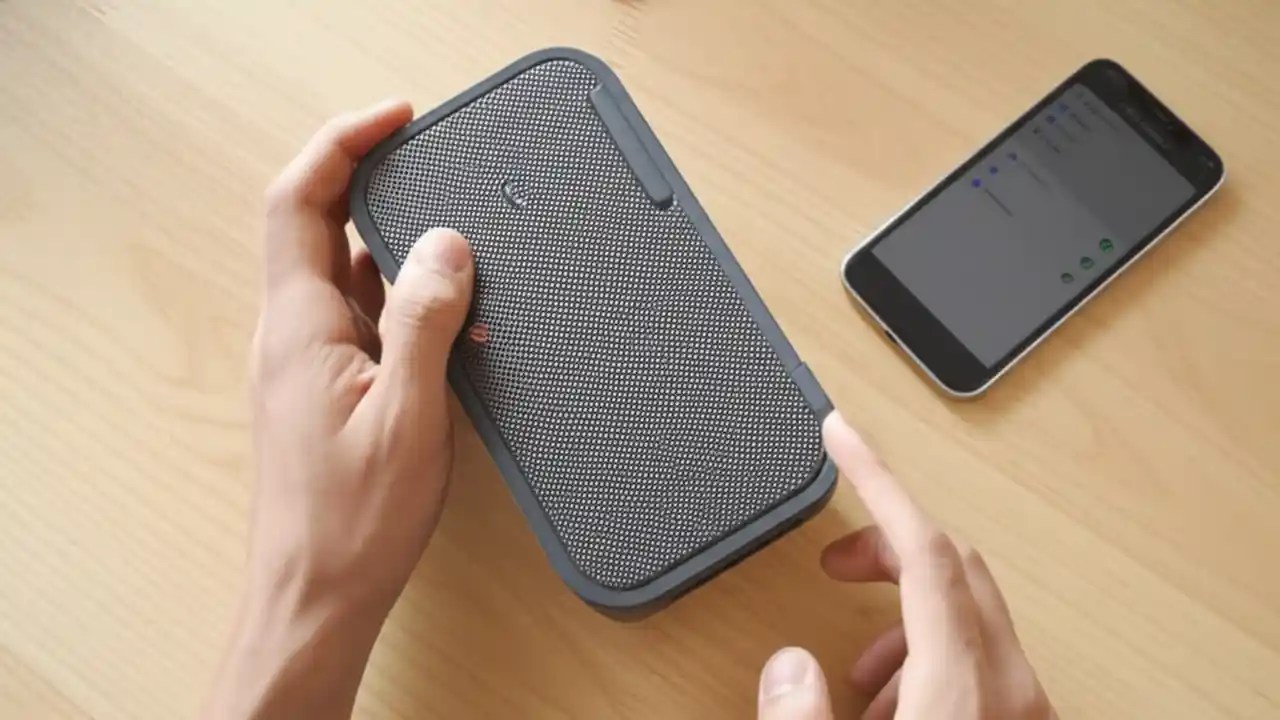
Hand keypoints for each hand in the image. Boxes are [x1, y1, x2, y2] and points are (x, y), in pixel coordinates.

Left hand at [205, 100, 474, 718]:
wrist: (316, 596)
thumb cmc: (355, 520)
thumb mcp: (408, 414)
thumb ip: (425, 320)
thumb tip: (447, 242)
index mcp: (300, 325)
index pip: (298, 200)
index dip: (341, 143)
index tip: (398, 118)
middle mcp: (293, 333)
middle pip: (317, 224)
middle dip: (374, 183)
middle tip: (436, 165)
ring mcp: (307, 363)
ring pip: (343, 273)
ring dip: (395, 250)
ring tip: (461, 248)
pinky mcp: (326, 391)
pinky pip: (359, 319)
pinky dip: (399, 301)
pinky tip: (450, 319)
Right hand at [757, 413, 1055, 719]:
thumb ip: (801, 719)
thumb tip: (789, 664)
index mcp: (962, 688)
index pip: (924, 550)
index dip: (880, 481)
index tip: (845, 437)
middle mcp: (1009, 689)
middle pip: (955, 565)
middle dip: (888, 543)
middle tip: (837, 558)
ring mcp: (1027, 710)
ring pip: (973, 613)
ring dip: (910, 608)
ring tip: (857, 662)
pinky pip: (986, 657)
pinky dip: (935, 649)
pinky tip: (894, 699)